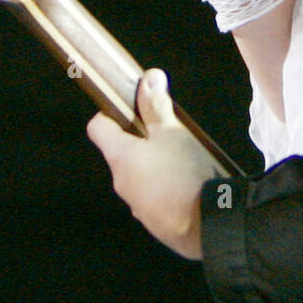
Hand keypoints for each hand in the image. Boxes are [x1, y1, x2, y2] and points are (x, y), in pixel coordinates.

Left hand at [86, 69, 217, 259]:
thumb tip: (149, 77)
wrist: (204, 225)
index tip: (130, 109)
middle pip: (123, 154)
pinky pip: (155, 200)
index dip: (111, 114)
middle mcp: (121, 182)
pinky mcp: (154, 223)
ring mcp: (136, 206)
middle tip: (170, 134)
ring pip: (141, 178)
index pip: (98, 128)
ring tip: (186, 163)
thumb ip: (157, 106)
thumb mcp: (173, 132)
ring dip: (156, 168)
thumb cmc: (184, 173)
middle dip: (142, 142)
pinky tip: (190, 188)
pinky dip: (167, 191)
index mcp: (120, 156)